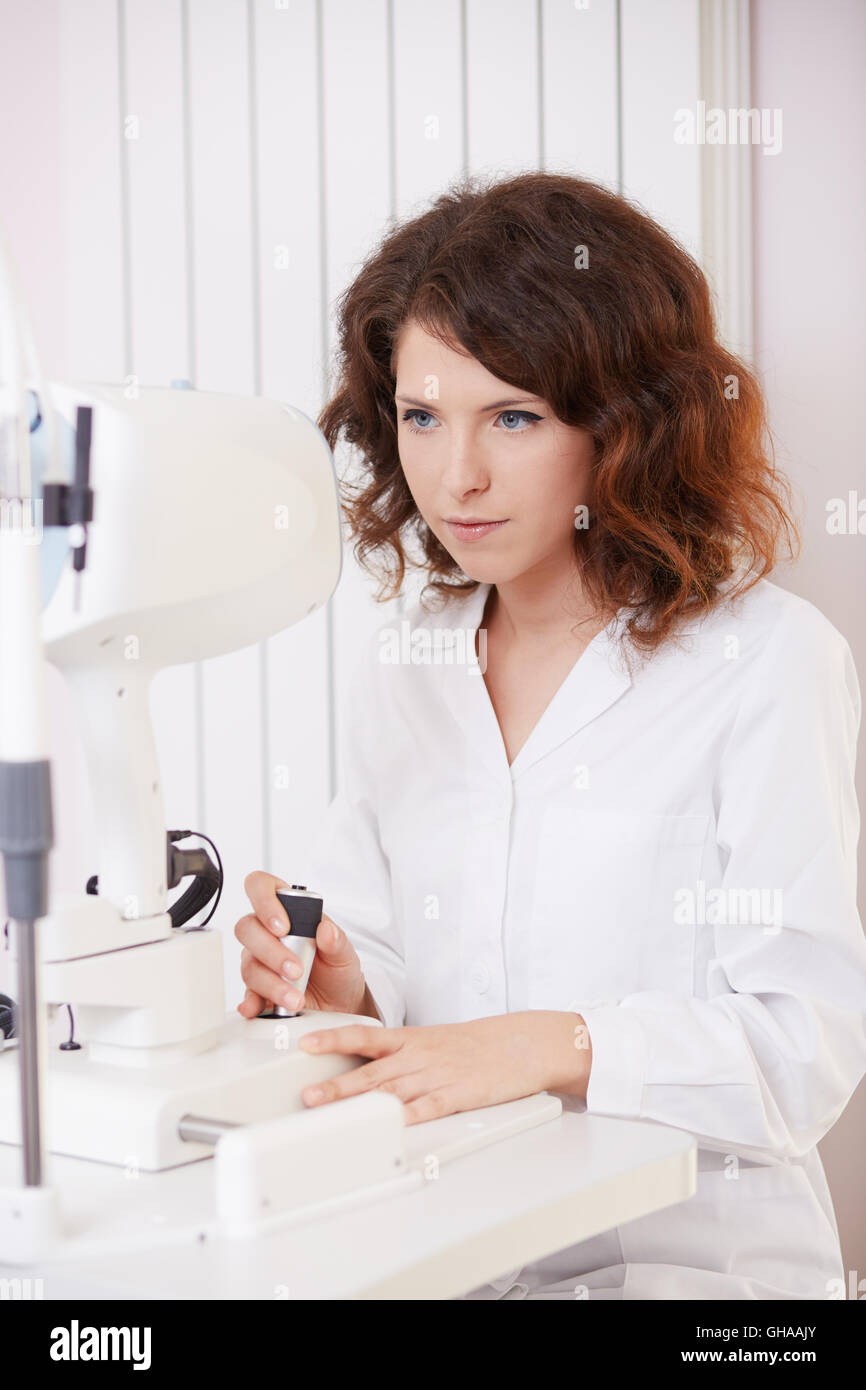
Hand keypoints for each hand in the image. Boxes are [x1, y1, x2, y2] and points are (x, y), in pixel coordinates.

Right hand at [235, 870, 370, 1018]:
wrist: (339, 1004)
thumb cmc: (338, 969)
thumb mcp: (345, 954)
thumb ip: (337, 940)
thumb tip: (326, 929)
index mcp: (288, 912)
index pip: (261, 887)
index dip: (264, 901)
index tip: (282, 926)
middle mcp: (267, 933)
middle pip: (247, 928)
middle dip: (271, 951)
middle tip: (296, 969)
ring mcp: (259, 960)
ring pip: (249, 964)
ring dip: (271, 982)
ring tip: (295, 997)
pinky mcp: (257, 989)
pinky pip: (246, 992)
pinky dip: (251, 1001)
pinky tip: (258, 1006)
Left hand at [296, 1011, 592, 1124]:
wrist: (522, 1043)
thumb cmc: (478, 1044)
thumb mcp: (434, 1039)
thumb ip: (402, 1054)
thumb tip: (367, 1067)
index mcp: (412, 1038)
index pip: (365, 1036)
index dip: (334, 1039)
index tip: (304, 1044)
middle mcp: (420, 1055)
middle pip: (371, 1069)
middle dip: (337, 1083)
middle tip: (307, 1094)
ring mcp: (438, 1075)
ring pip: (392, 1090)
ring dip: (359, 1102)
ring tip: (331, 1113)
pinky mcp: (458, 1095)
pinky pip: (428, 1108)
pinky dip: (407, 1117)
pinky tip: (388, 1125)